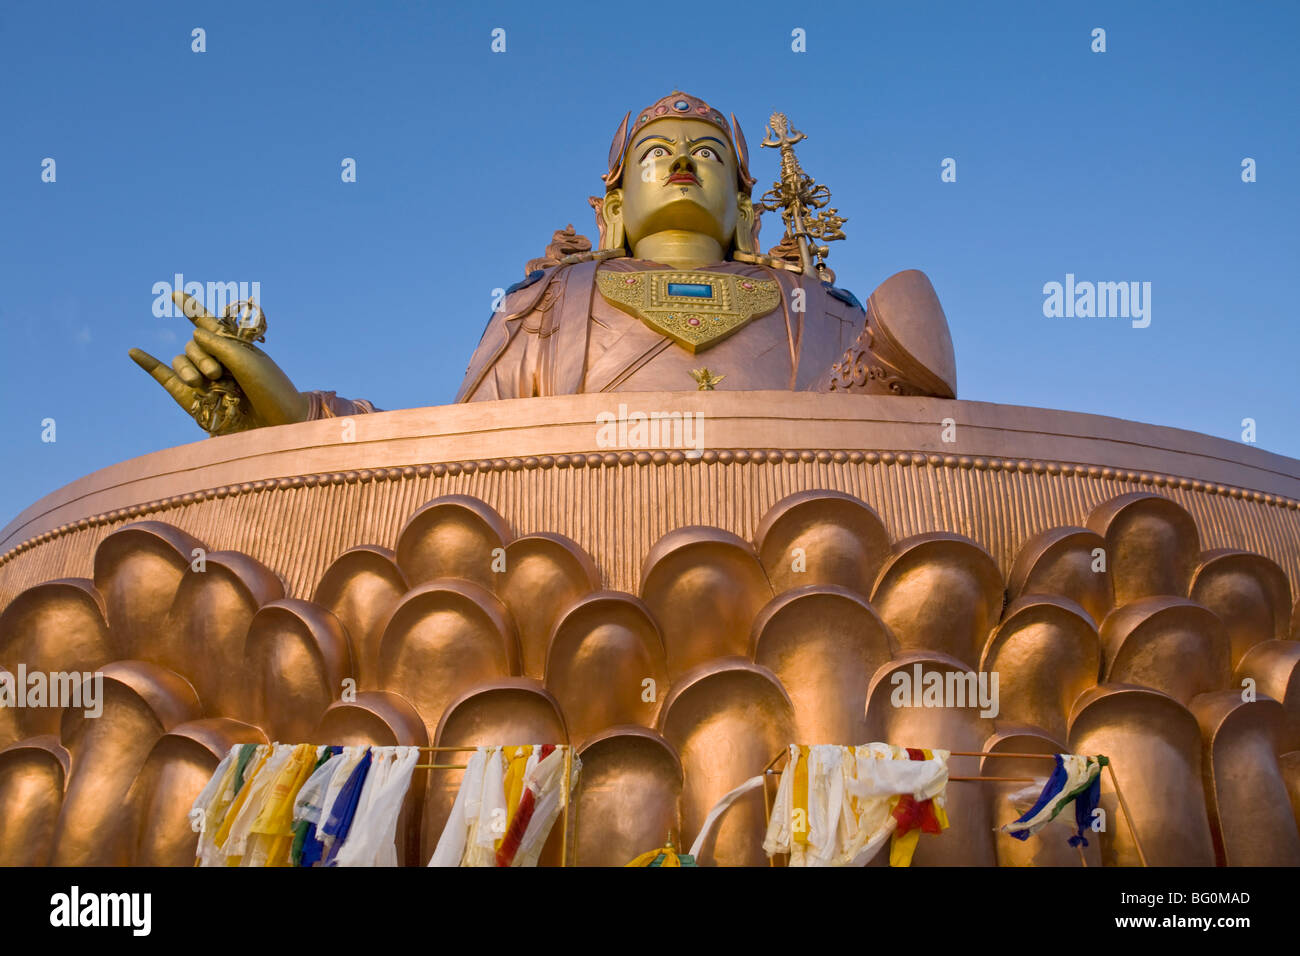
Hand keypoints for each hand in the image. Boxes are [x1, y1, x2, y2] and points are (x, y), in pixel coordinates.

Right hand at [129, 292, 308, 433]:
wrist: (276, 426)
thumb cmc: (271, 391)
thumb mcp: (249, 361)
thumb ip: (219, 344)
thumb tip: (194, 332)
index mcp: (236, 347)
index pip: (209, 323)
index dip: (192, 307)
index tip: (175, 294)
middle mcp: (218, 361)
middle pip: (193, 344)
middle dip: (201, 355)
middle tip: (218, 373)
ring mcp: (205, 380)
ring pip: (181, 361)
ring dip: (188, 368)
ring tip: (203, 382)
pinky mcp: (193, 399)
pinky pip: (165, 378)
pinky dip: (150, 365)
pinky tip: (134, 351)